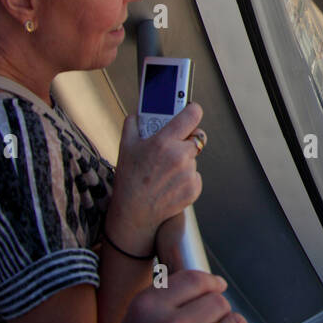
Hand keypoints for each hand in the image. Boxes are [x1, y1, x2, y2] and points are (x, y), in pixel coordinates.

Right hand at [107, 104, 204, 251]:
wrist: (134, 213)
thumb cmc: (129, 180)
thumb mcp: (125, 147)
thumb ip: (133, 125)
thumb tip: (139, 113)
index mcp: (164, 142)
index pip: (192, 115)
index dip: (192, 110)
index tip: (191, 110)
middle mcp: (180, 156)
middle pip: (197, 138)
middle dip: (186, 140)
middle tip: (172, 146)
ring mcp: (189, 173)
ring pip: (194, 158)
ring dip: (184, 161)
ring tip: (165, 171)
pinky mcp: (194, 188)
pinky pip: (195, 175)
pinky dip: (186, 178)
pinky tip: (170, 182)